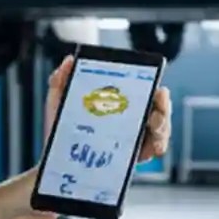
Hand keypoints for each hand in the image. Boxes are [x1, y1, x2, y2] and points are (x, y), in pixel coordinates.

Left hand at [45, 55, 171, 162]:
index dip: (156, 90)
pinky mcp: (134, 156)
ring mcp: (136, 137)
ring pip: (161, 129)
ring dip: (162, 127)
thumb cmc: (60, 128)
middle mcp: (132, 116)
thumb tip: (70, 60)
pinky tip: (153, 148)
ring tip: (152, 126)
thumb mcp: (58, 101)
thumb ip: (60, 79)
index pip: (145, 90)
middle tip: (154, 113)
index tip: (159, 90)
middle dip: (163, 109)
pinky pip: (153, 150)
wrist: (55, 159)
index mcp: (119, 100)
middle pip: (159, 109)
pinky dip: (157, 147)